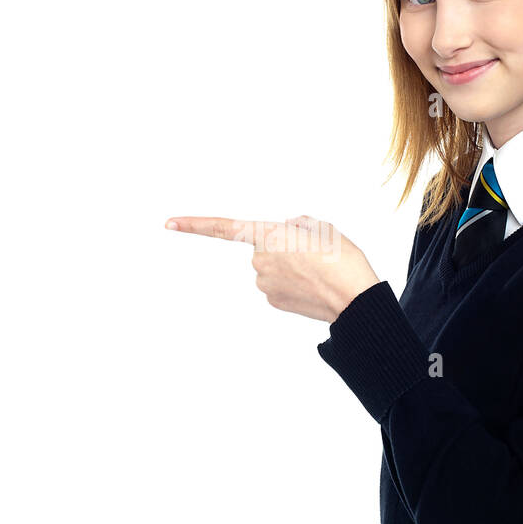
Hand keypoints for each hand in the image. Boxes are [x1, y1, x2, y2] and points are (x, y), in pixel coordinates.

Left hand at [164, 214, 380, 322]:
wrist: (354, 298)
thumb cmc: (342, 259)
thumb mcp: (322, 226)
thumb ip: (296, 224)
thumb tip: (287, 232)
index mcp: (269, 235)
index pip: (223, 228)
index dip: (194, 224)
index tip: (169, 222)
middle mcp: (259, 260)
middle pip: (264, 247)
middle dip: (283, 247)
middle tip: (313, 253)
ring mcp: (264, 283)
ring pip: (272, 267)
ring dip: (291, 266)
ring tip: (317, 270)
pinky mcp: (273, 301)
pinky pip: (279, 284)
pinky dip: (294, 283)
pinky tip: (313, 285)